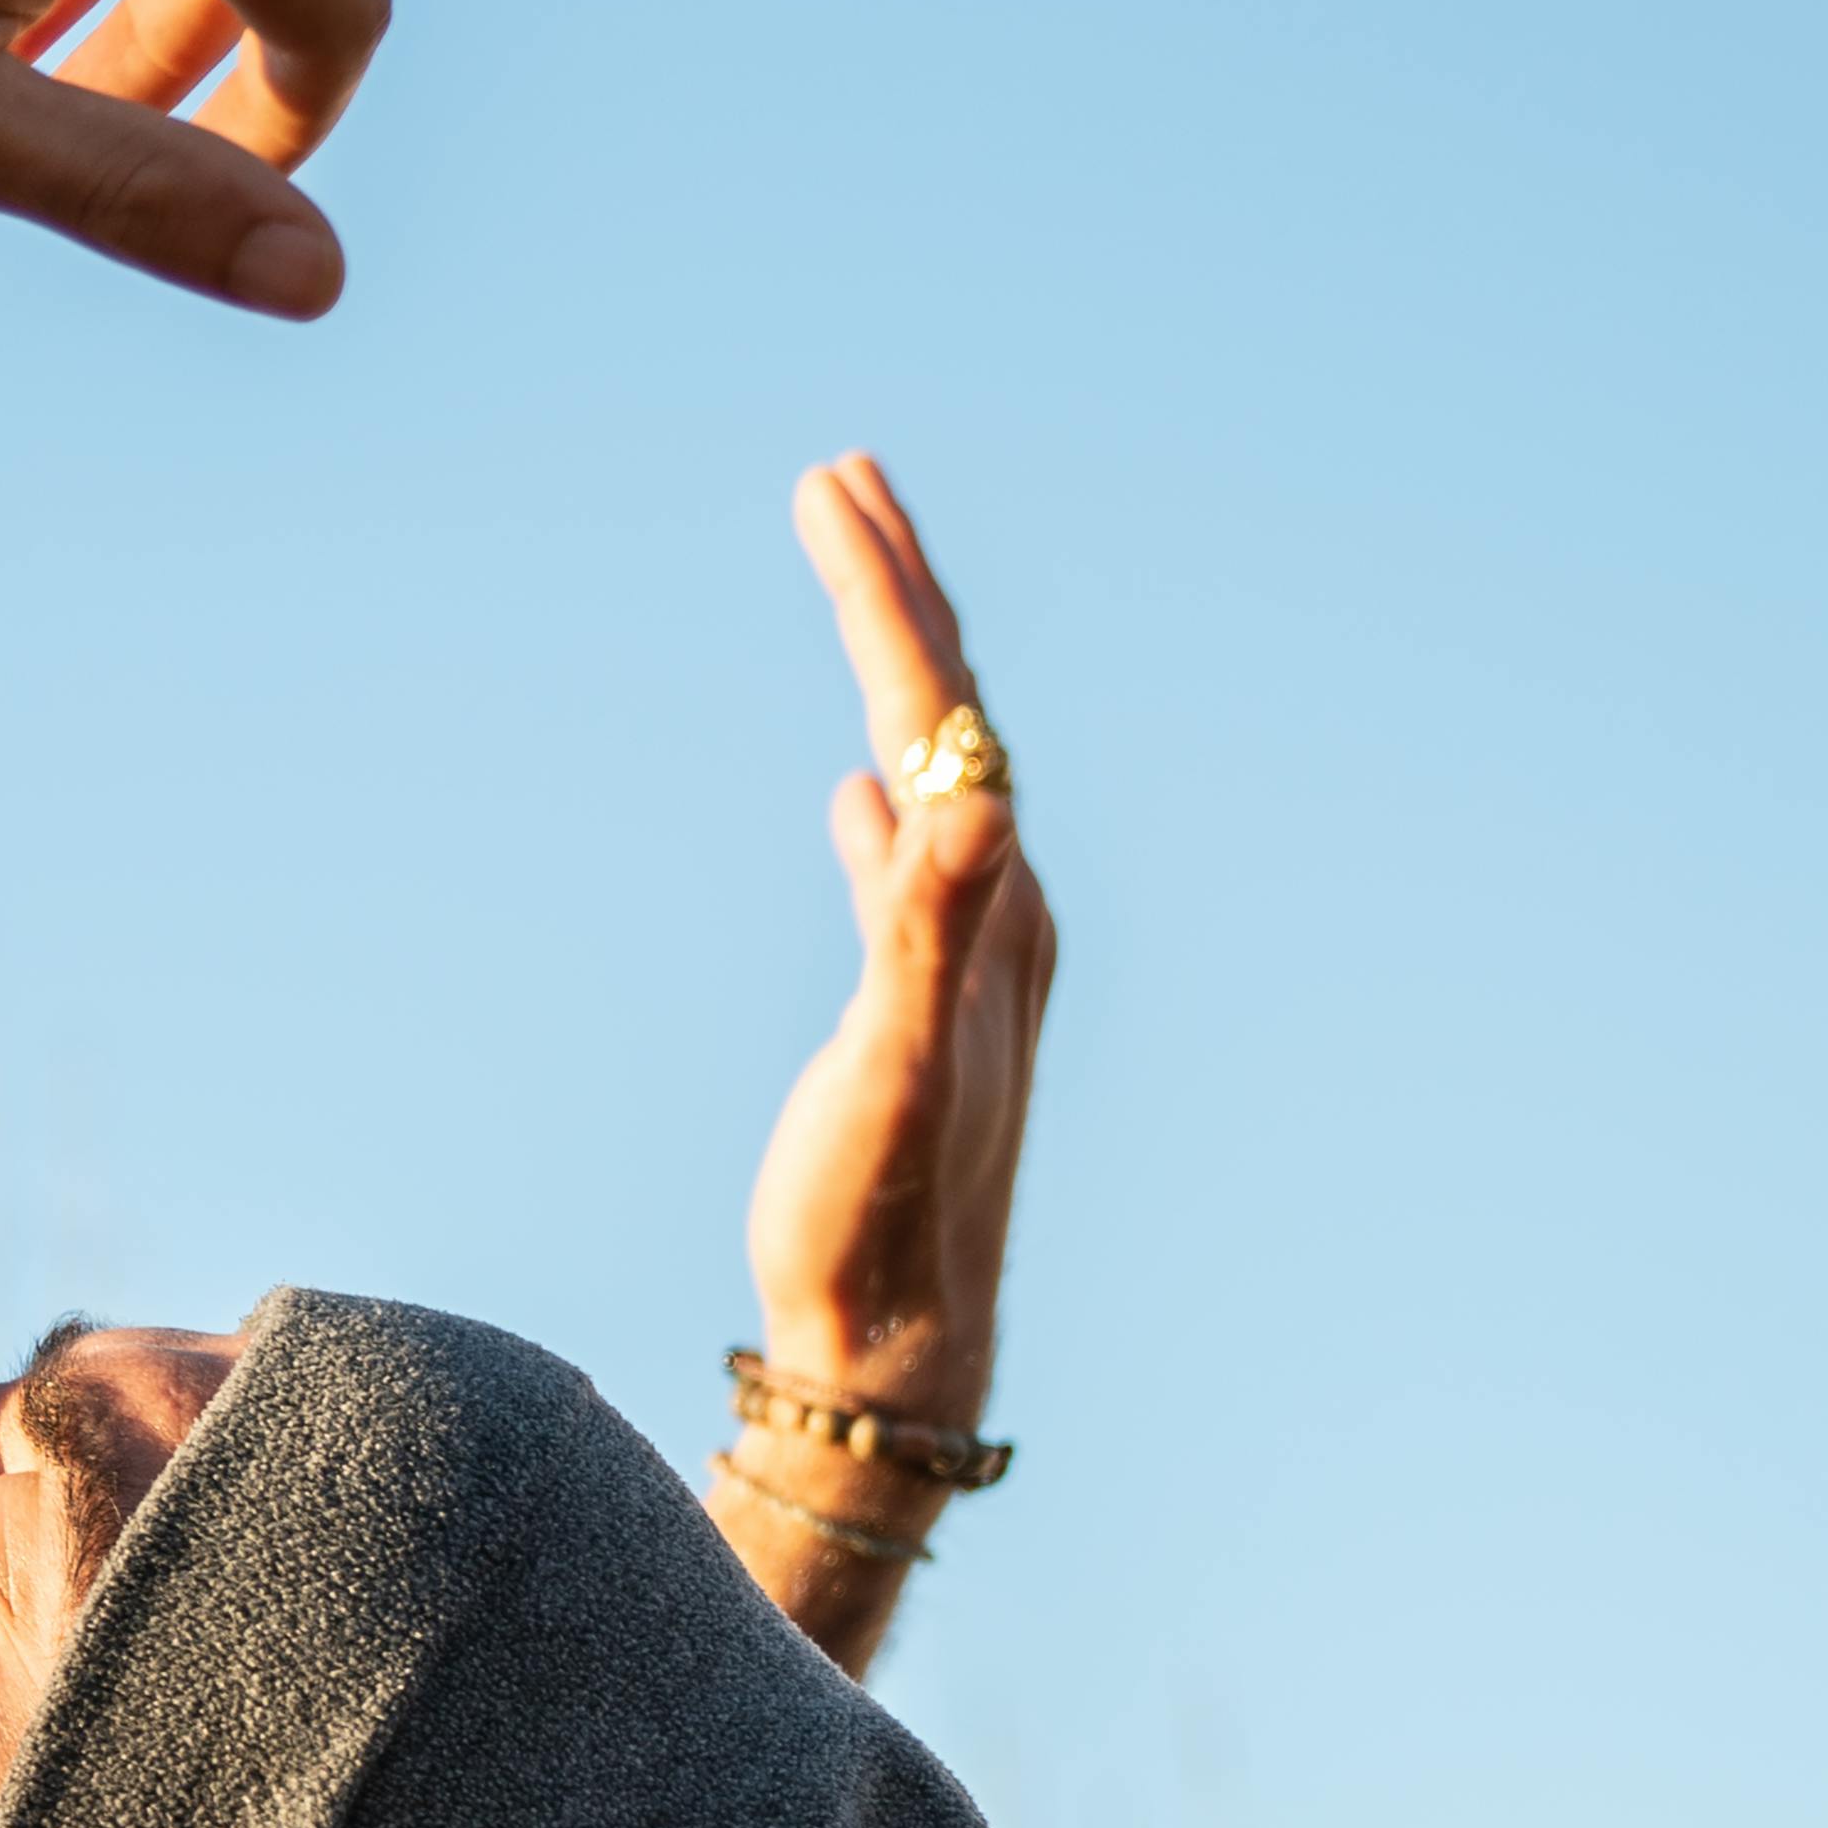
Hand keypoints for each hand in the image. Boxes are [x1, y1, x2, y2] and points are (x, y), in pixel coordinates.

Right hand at [734, 458, 1054, 1470]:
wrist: (897, 1347)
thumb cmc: (877, 1219)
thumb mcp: (896, 1069)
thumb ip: (927, 925)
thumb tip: (959, 790)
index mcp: (986, 901)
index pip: (941, 710)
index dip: (887, 598)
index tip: (832, 490)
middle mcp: (995, 912)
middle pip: (956, 717)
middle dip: (900, 594)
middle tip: (843, 479)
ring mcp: (961, 961)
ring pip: (936, 776)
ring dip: (892, 678)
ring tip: (851, 588)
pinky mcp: (922, 1014)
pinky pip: (911, 872)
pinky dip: (884, 810)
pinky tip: (850, 802)